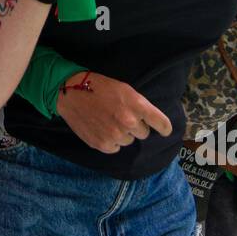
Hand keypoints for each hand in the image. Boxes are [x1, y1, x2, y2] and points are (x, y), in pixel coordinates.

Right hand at [55, 71, 172, 153]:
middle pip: (144, 133)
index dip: (164, 128)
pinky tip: (101, 128)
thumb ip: (140, 106)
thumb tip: (151, 123)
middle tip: (121, 115)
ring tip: (108, 120)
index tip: (164, 130)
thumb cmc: (100, 87)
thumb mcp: (125, 89)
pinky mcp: (103, 144)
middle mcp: (129, 122)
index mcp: (137, 105)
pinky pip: (115, 148)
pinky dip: (111, 141)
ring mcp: (116, 135)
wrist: (72, 93)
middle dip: (136, 126)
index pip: (161, 123)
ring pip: (129, 141)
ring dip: (122, 133)